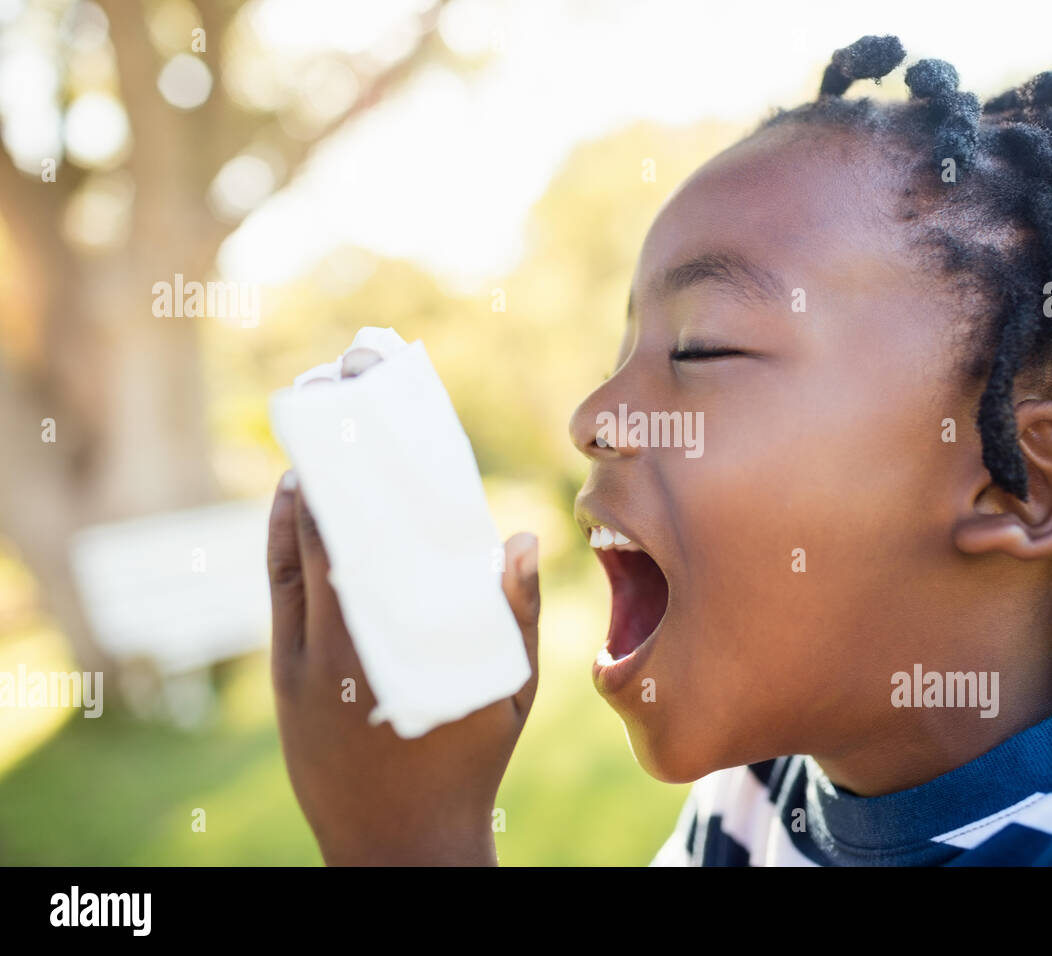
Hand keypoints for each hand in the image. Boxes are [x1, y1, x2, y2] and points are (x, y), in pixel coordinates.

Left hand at [266, 470, 540, 865]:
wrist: (400, 845)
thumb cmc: (467, 764)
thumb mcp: (508, 694)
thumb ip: (516, 617)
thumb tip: (519, 540)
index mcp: (390, 648)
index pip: (355, 545)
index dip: (349, 483)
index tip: (360, 434)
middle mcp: (334, 653)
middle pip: (317, 545)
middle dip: (323, 480)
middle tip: (334, 427)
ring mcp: (303, 669)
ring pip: (290, 569)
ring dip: (296, 511)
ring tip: (308, 460)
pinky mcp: (287, 683)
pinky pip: (280, 602)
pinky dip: (282, 552)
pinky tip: (291, 515)